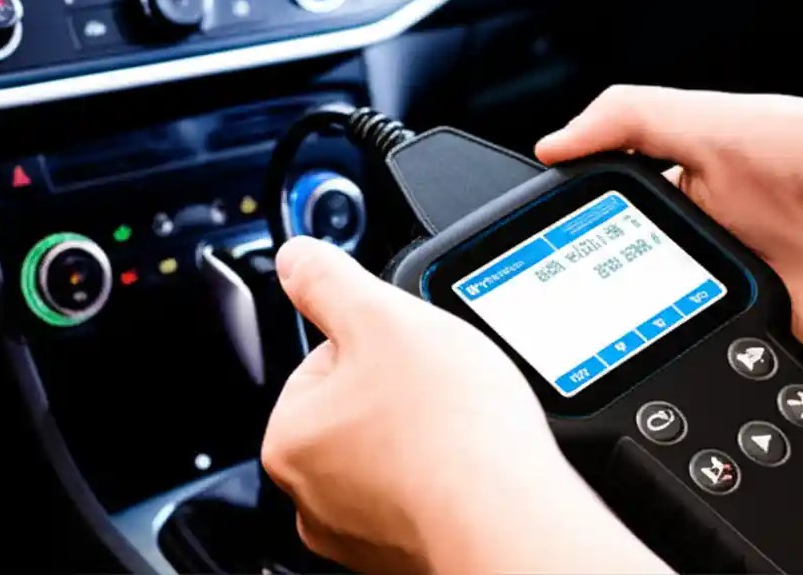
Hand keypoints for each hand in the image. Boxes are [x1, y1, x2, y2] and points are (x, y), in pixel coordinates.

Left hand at [263, 237, 667, 573]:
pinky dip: (445, 483)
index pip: (325, 362)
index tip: (412, 356)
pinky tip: (471, 470)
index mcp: (289, 439)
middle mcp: (311, 497)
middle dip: (400, 395)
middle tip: (444, 394)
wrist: (512, 518)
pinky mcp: (406, 554)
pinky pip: (423, 499)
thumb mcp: (381, 317)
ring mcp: (358, 534)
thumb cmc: (450, 431)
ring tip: (461, 432)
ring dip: (424, 439)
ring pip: (392, 456)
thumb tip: (295, 257)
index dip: (378, 345)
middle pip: (357, 411)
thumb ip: (329, 281)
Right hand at [537, 85, 802, 352]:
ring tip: (625, 325)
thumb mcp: (714, 120)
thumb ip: (631, 120)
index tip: (537, 250)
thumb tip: (555, 144)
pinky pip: (699, 355)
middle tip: (570, 305)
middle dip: (590, 296)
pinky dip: (684, 356)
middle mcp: (690, 243)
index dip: (565, 233)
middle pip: (613, 278)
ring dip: (634, 329)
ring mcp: (717, 291)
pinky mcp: (747, 332)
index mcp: (673, 191)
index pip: (598, 217)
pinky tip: (678, 344)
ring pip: (647, 324)